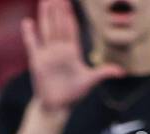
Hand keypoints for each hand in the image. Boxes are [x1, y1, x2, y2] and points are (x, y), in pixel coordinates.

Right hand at [22, 0, 124, 114]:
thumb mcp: (90, 81)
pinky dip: (30, 35)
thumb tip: (121, 72)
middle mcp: (59, 50)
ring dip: (46, 16)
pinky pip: (33, 45)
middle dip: (58, 10)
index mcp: (72, 52)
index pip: (71, 28)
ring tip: (45, 1)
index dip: (69, 14)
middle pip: (59, 25)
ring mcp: (48, 55)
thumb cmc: (73, 94)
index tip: (68, 1)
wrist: (57, 107)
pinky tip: (28, 23)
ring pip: (47, 30)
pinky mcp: (37, 62)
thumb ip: (103, 72)